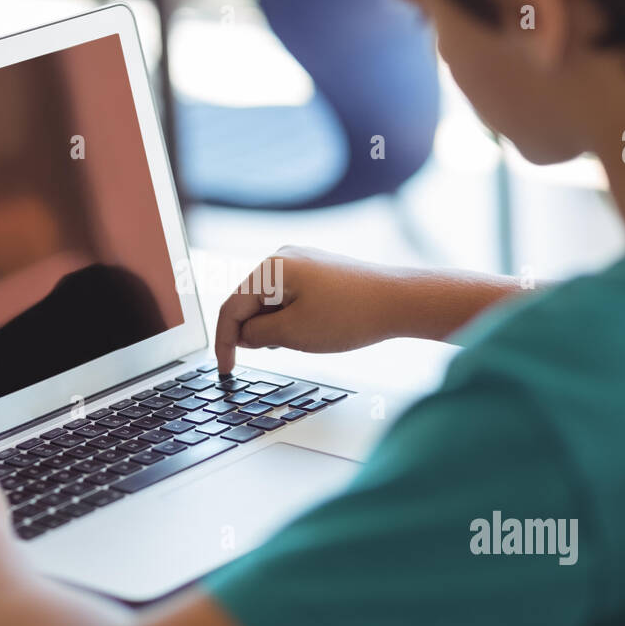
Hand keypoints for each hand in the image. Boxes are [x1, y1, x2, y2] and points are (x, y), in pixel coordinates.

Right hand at [214, 245, 401, 372]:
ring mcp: (303, 262)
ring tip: (294, 344)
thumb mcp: (294, 333)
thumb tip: (242, 336)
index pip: (231, 306)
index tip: (226, 368)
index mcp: (272, 268)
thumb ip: (258, 334)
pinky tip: (305, 334)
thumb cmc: (352, 315)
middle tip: (259, 359)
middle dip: (249, 332)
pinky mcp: (319, 271)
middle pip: (248, 300)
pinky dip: (287, 318)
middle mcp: (284, 257)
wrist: (400, 301)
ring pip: (269, 301)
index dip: (224, 341)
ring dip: (270, 326)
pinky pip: (289, 296)